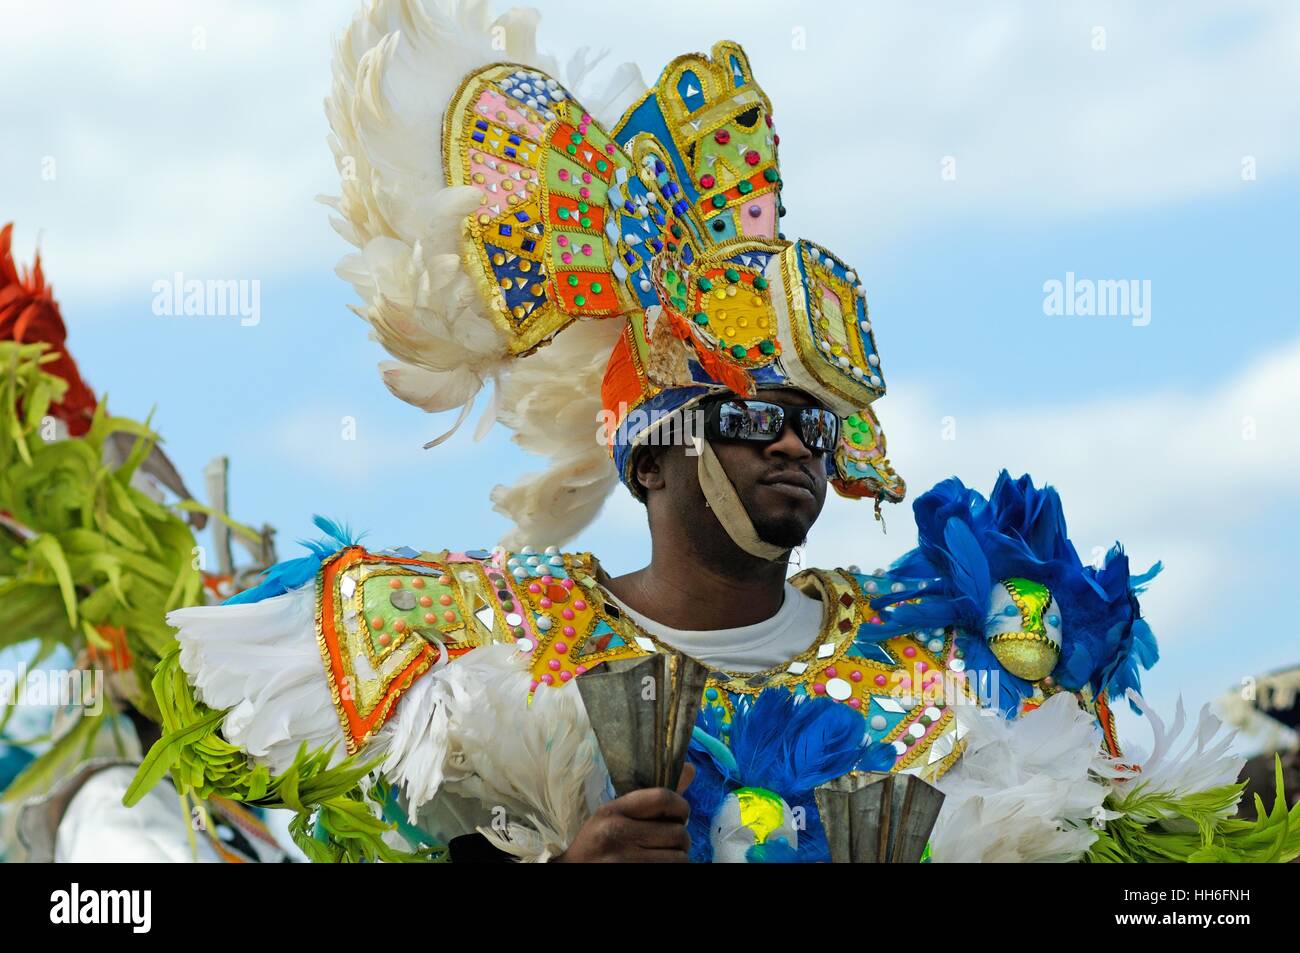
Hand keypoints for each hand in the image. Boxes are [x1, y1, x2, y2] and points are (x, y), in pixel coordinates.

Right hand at [552, 763, 693, 862]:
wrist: (573, 872)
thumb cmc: (597, 844)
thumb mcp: (614, 816)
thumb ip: (652, 798)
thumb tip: (691, 768)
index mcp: (612, 811)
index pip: (663, 798)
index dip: (682, 806)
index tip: (680, 815)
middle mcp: (616, 834)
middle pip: (678, 832)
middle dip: (681, 839)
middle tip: (670, 843)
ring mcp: (624, 861)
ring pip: (679, 858)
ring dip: (677, 858)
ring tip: (663, 856)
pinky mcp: (633, 876)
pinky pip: (670, 871)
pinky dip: (670, 868)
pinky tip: (657, 865)